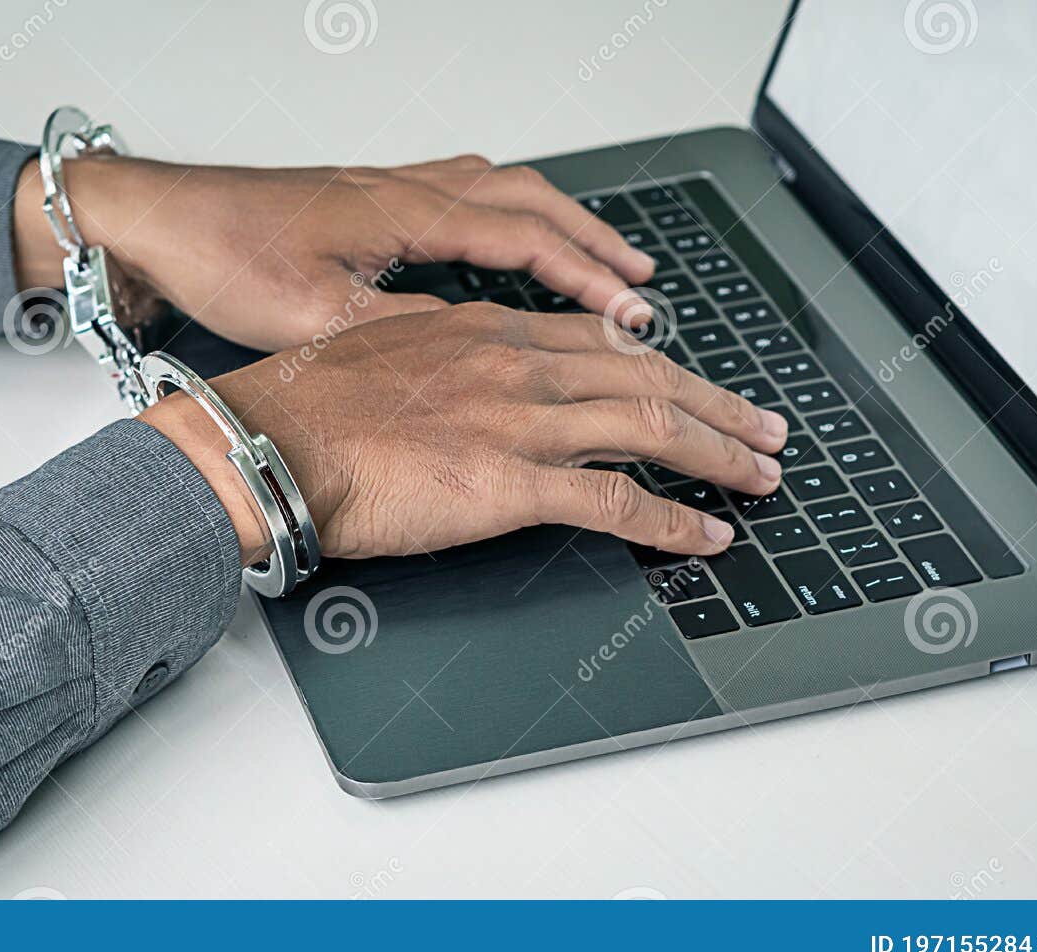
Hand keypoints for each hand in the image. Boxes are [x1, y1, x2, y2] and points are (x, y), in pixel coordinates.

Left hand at [14, 155, 654, 351]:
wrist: (157, 218)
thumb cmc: (222, 258)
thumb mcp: (313, 315)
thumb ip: (397, 329)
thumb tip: (467, 349)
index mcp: (404, 212)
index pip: (523, 237)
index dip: (585, 275)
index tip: (632, 312)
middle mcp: (406, 187)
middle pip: (529, 200)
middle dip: (592, 241)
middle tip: (641, 281)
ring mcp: (388, 185)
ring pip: (501, 188)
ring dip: (556, 220)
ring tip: (598, 258)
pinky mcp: (367, 196)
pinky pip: (465, 190)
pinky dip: (510, 211)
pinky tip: (511, 238)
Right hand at [139, 303, 788, 562]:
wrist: (269, 441)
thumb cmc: (310, 403)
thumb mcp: (391, 349)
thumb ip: (451, 354)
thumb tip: (477, 366)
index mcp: (489, 330)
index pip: (604, 342)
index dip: (664, 365)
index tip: (697, 383)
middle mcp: (518, 364)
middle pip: (647, 376)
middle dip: (719, 405)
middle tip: (767, 429)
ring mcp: (519, 422)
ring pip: (649, 428)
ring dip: (719, 454)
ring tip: (761, 476)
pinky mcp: (510, 483)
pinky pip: (617, 501)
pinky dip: (672, 520)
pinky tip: (706, 534)